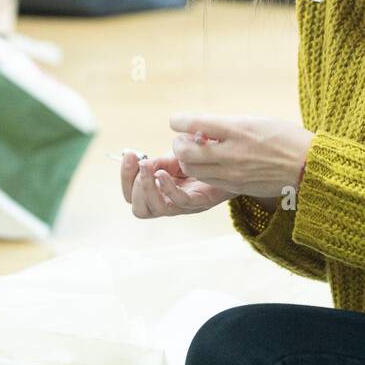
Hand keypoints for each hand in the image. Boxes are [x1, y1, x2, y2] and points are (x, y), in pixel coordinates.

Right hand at [120, 152, 234, 217]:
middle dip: (132, 186)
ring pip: (154, 209)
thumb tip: (141, 161)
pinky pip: (178, 201)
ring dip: (145, 187)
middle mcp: (170, 204)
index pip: (132, 196)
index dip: (126, 177)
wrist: (238, 165)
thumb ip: (161, 162)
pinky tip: (162, 173)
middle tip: (139, 164)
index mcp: (162, 193)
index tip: (129, 154)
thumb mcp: (179, 159)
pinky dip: (166, 188)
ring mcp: (185, 206)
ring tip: (147, 167)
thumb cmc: (206, 163)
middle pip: (140, 209)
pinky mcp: (201, 202)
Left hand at [169, 113, 314, 198]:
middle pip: (187, 151)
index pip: (195, 124)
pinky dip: (201, 172)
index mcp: (238, 129)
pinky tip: (208, 165)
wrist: (307, 166)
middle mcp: (232, 152)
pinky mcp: (236, 186)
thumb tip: (201, 128)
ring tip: (194, 153)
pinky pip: (208, 180)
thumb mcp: (256, 121)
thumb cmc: (284, 137)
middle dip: (179, 144)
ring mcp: (233, 172)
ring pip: (193, 169)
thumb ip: (227, 125)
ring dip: (187, 160)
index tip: (176, 120)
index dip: (179, 121)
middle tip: (183, 140)